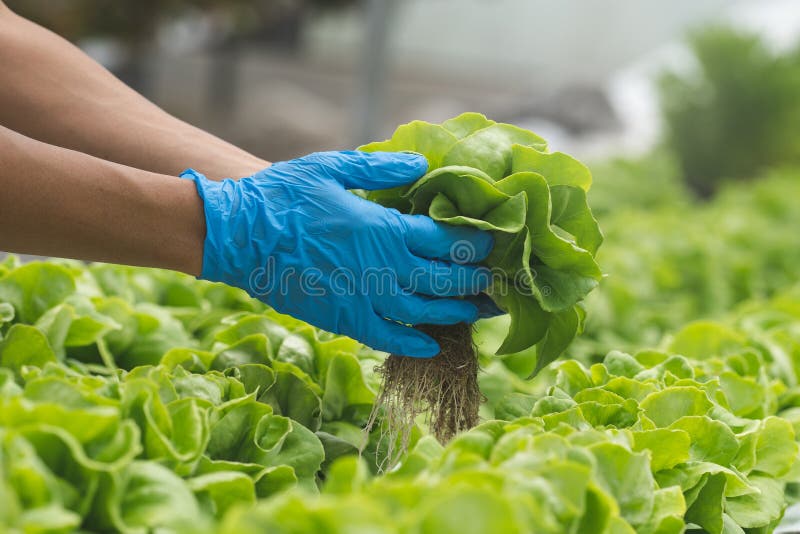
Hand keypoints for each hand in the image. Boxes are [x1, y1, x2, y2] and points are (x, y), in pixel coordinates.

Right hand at [182, 151, 492, 356]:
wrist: (238, 237)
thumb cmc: (284, 197)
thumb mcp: (332, 168)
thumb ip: (381, 169)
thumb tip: (423, 166)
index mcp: (384, 229)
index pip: (446, 240)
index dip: (474, 242)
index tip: (494, 243)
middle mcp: (383, 269)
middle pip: (446, 280)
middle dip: (478, 282)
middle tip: (501, 283)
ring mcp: (365, 299)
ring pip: (426, 313)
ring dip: (459, 314)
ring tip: (483, 313)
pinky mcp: (345, 321)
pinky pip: (389, 338)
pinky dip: (415, 344)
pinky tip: (434, 345)